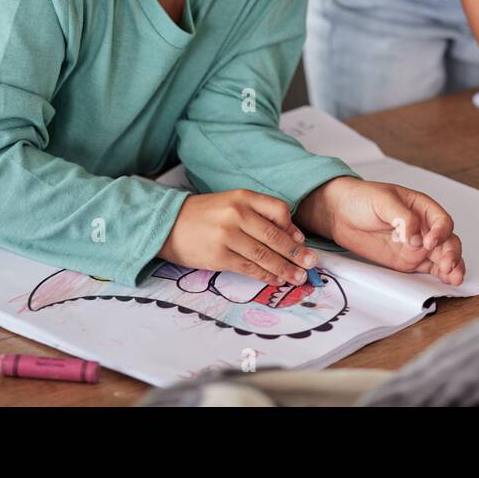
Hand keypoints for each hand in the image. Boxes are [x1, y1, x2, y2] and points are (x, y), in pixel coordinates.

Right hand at [158, 189, 316, 287]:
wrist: (167, 224)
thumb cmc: (203, 215)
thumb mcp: (230, 203)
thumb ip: (258, 214)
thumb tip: (291, 235)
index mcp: (242, 197)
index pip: (279, 210)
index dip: (293, 227)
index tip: (301, 241)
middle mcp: (236, 214)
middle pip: (275, 235)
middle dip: (296, 253)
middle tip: (312, 263)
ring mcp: (227, 236)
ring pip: (265, 255)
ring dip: (285, 269)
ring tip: (298, 277)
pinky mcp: (218, 257)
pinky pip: (249, 268)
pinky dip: (266, 276)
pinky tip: (276, 280)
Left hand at [298, 177, 464, 284]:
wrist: (339, 214)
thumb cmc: (361, 198)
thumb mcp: (382, 200)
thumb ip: (402, 218)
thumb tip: (416, 238)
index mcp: (422, 208)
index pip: (441, 221)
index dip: (440, 232)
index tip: (429, 242)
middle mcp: (424, 228)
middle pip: (447, 241)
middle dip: (451, 254)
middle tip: (447, 266)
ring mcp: (417, 246)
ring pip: (443, 257)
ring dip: (452, 267)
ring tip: (454, 278)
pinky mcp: (408, 261)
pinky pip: (429, 269)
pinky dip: (439, 275)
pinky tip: (446, 281)